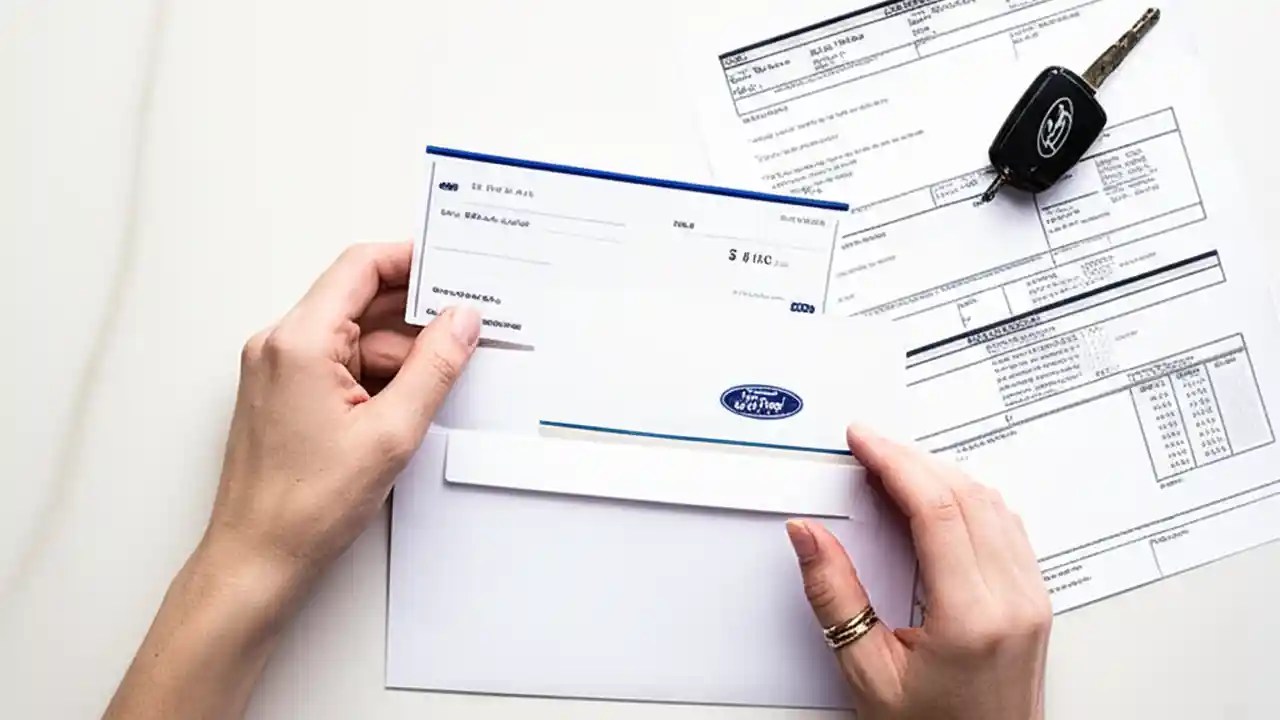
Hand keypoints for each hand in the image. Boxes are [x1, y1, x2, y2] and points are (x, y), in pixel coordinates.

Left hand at [209, 242, 479, 580]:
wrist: (257, 559)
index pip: (360, 268)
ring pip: (354, 338)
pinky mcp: (284, 394)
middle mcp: (280, 345)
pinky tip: (408, 404)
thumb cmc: (305, 506)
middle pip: (359, 302)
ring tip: (439, 384)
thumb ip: (434, 367)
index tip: (451, 267)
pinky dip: (377, 377)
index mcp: (300, 341)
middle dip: (415, 316)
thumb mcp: (392, 432)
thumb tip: (462, 321)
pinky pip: (340, 365)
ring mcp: (278, 370)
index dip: (411, 260)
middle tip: (465, 327)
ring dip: (399, 354)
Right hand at [786, 425, 1050, 719]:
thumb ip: (835, 597)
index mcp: (973, 619)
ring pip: (993, 504)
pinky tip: (939, 500)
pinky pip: (1008, 527)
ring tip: (896, 469)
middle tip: (870, 448)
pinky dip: (969, 499)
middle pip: (967, 496)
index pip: (937, 509)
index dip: (895, 463)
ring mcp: (1032, 601)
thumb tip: (809, 536)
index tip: (863, 442)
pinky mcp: (1035, 602)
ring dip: (943, 475)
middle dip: (913, 460)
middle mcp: (1014, 602)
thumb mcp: (868, 675)